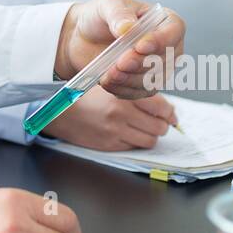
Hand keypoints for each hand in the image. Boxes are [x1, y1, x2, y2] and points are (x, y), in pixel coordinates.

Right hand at [41, 91, 177, 150]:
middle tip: (158, 122)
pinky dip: (137, 142)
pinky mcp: (110, 146)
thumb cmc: (87, 96)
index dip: (169, 112)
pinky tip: (130, 134)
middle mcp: (121, 114)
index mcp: (124, 94)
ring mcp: (116, 132)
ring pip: (150, 140)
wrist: (62, 112)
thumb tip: (163, 104)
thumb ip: (135, 91)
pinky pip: (135, 147)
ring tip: (145, 129)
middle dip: (162, 125)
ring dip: (151, 136)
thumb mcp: (111, 84)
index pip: (161, 107)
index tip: (170, 114)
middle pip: (159, 127)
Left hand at [54, 0, 185, 98]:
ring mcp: (157, 67)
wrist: (81, 37)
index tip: (140, 46)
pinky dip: (123, 89)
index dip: (161, 40)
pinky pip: (140, 93)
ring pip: (153, 80)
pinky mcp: (144, 84)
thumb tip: (128, 28)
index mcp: (163, 20)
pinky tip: (107, 81)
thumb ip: (118, 14)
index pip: (175, 30)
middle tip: (120, 63)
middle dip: (141, 63)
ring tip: (109, 74)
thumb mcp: (107, 6)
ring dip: (131, 79)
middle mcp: (166, 45)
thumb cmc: (100, 17)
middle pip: (165, 59)